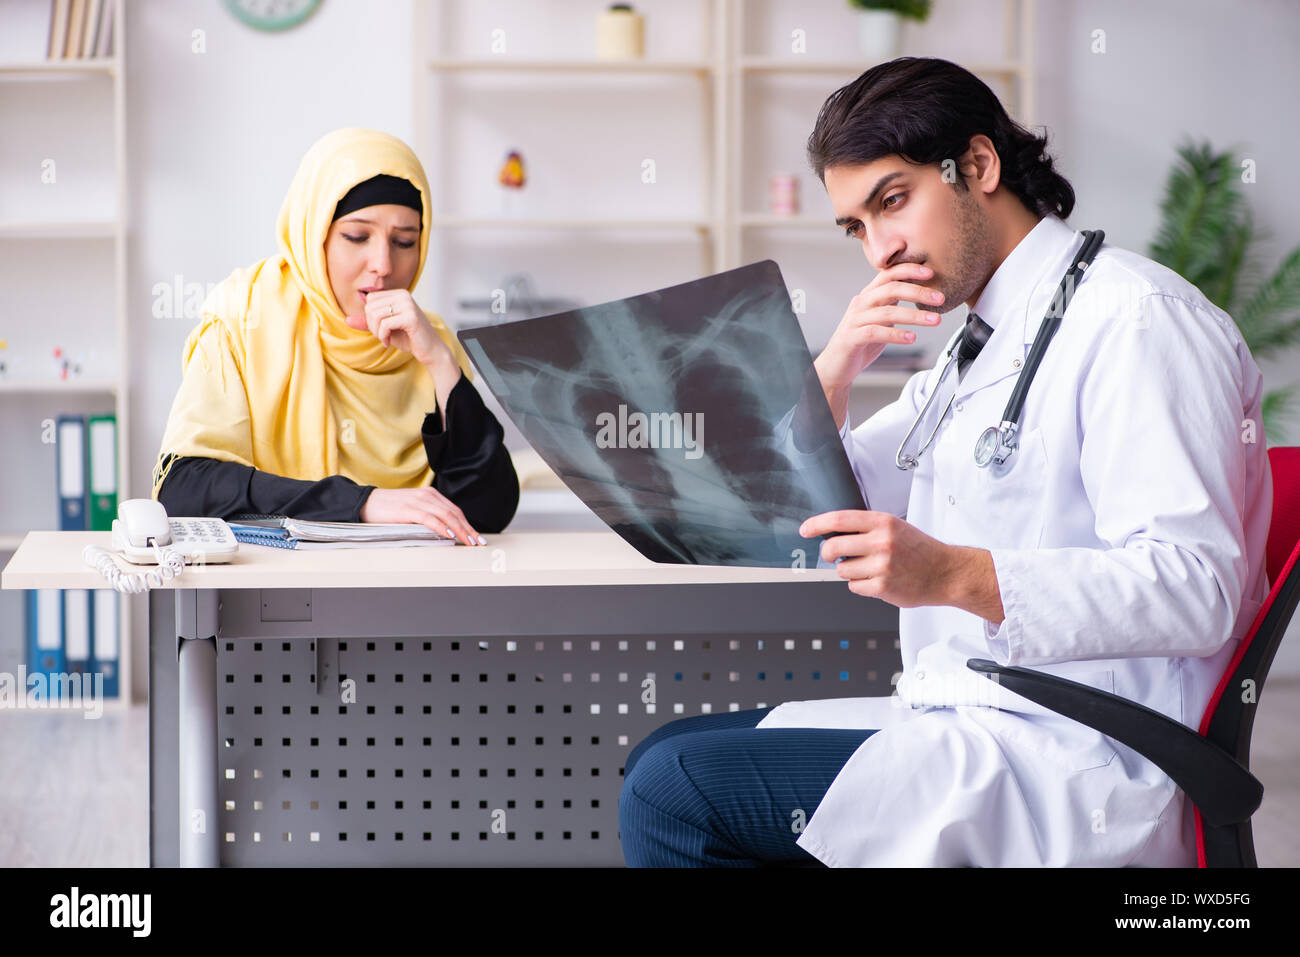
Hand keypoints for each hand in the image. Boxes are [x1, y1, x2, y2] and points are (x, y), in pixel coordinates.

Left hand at [345, 289, 454, 368]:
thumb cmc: (409, 338)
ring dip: (377, 332)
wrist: (430, 350)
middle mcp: (403, 295)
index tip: (380, 329)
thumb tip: (346, 320)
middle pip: (370, 306)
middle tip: (382, 335)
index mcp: (398, 294)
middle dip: (372, 325)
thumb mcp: (385, 328)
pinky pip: (385, 324)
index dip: (369, 316)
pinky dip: (383, 336)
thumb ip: (367, 323)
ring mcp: (408, 305)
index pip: (370, 299)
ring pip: (376, 315)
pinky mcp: (411, 317)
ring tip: (385, 338)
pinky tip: (389, 342)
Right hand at [360, 487, 485, 545]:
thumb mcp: (414, 510)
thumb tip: (445, 533)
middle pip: (454, 513)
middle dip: (468, 529)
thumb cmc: (390, 509)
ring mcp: (419, 501)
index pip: (455, 511)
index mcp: (430, 495)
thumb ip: (428, 516)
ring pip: (446, 516)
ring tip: (468, 542)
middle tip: (478, 542)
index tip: (476, 537)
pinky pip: (430, 519)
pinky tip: (450, 535)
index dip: (467, 525)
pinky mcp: (409, 509)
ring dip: (460, 531)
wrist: (366, 503)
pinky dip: (442, 527)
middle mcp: (428, 495)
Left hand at [799, 509, 953, 607]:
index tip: (806, 530)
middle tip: (833, 555)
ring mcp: (882, 565)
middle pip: (833, 547)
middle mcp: (881, 542)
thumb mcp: (895, 527)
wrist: (946, 572)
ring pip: (842, 570)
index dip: (817, 524)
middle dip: (828, 553)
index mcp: (883, 523)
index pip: (840, 519)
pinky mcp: (882, 587)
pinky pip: (854, 587)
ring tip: (869, 568)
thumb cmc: (920, 550)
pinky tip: (877, 580)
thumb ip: (867, 528)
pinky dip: (861, 585)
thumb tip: (833, 532)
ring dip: (850, 571)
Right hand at [815, 262, 945, 395]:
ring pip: (887, 312)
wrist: (836, 365)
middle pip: (891, 289)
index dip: (909, 270)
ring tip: (934, 320)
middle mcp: (861, 304)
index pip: (889, 274)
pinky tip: (911, 337)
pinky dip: (896, 334)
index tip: (931, 273)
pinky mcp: (851, 338)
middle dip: (918, 292)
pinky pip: (876, 332)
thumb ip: (893, 305)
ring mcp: (855, 320)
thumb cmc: (860, 341)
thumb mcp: (879, 318)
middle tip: (940, 298)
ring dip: (914, 315)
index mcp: (869, 295)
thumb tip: (921, 295)